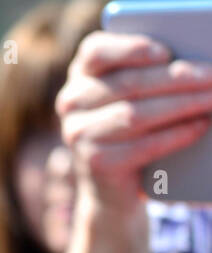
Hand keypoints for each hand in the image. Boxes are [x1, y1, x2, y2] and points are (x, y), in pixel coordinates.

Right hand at [58, 31, 211, 210]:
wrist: (112, 185)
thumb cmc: (131, 128)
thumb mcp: (131, 95)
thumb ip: (147, 74)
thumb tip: (193, 66)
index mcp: (80, 75)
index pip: (95, 52)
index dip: (130, 50)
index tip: (166, 53)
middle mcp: (71, 102)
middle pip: (128, 84)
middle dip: (177, 79)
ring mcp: (78, 134)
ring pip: (135, 115)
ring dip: (182, 105)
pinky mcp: (95, 163)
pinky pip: (141, 146)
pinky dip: (175, 135)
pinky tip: (199, 126)